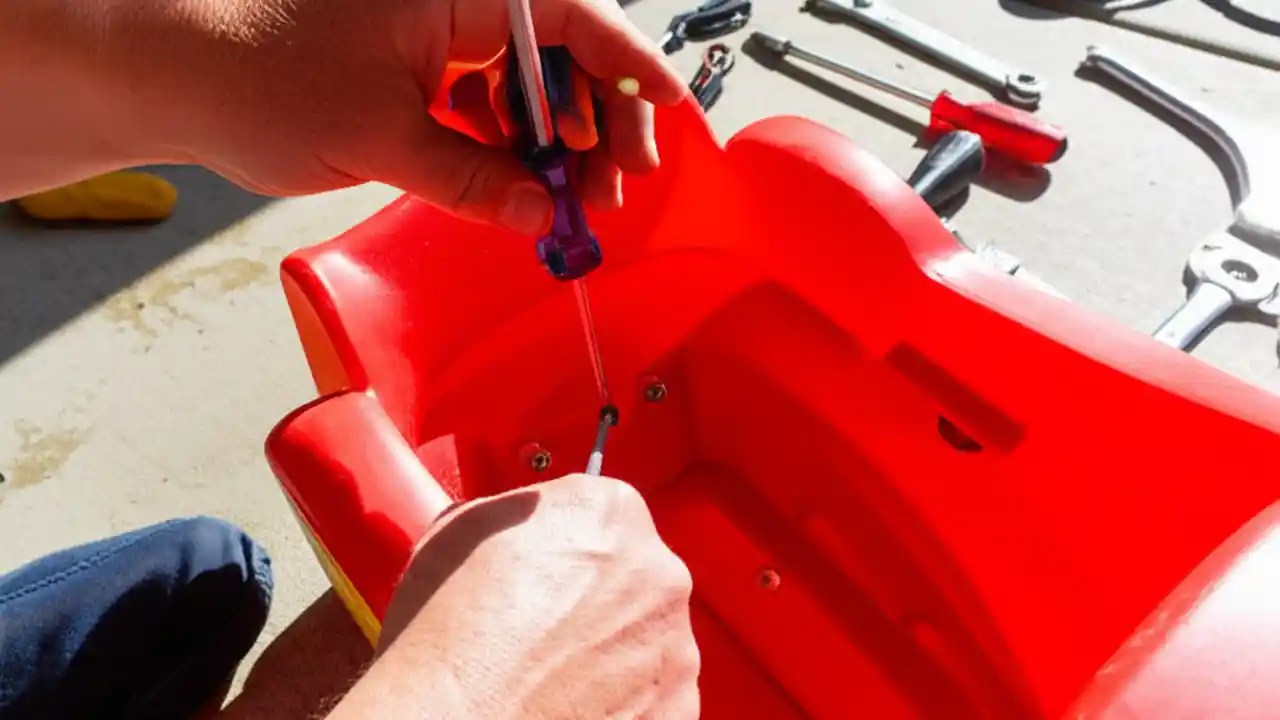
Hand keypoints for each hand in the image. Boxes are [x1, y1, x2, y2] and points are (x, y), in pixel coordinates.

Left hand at [52, 0, 685, 230]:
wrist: (174, 75)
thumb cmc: (258, 78)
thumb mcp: (380, 139)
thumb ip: (474, 178)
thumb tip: (545, 213)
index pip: (573, 15)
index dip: (632, 66)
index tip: (670, 116)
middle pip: (565, 46)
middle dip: (600, 116)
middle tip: (618, 184)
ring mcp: (440, 24)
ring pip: (533, 75)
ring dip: (561, 137)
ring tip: (573, 197)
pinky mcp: (423, 58)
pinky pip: (492, 94)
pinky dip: (514, 140)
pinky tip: (519, 179)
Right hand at [341, 474, 699, 718]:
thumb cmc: (450, 633)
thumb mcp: (462, 528)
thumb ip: (518, 511)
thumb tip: (526, 517)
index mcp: (612, 512)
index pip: (600, 512)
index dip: (565, 541)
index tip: (542, 567)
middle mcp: (659, 572)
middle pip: (633, 572)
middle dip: (596, 594)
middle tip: (542, 624)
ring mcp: (675, 645)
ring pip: (645, 634)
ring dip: (611, 646)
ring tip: (551, 671)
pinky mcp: (678, 705)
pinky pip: (654, 692)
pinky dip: (622, 697)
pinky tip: (571, 701)